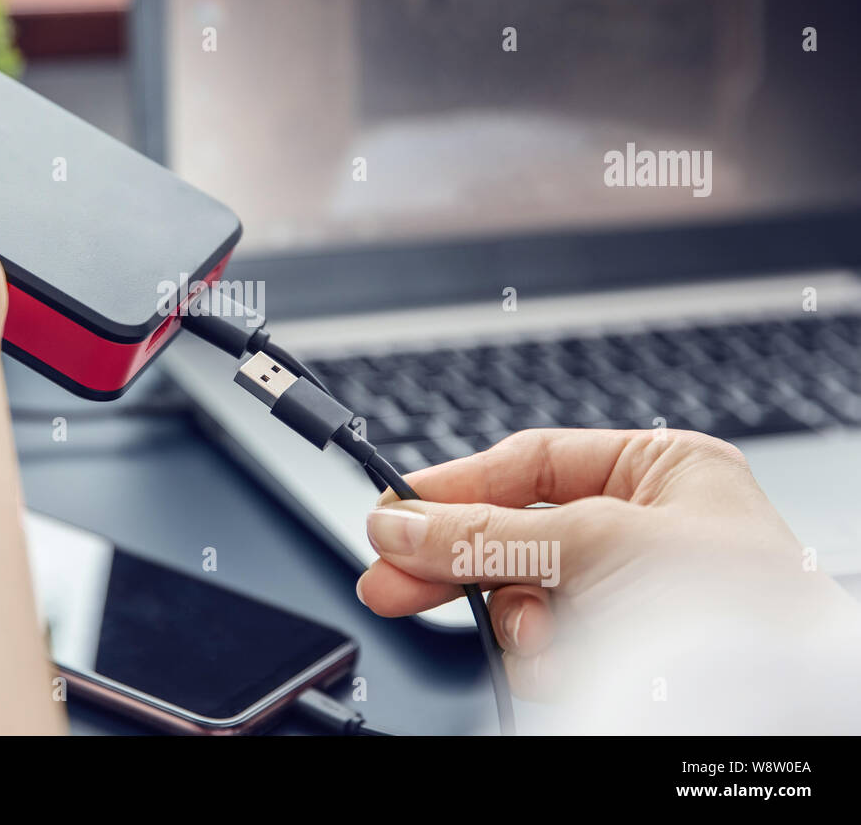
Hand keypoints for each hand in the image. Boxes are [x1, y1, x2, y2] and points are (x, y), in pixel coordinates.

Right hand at [357, 428, 859, 706]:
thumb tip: (400, 523)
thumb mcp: (596, 544)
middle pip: (514, 533)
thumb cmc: (742, 612)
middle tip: (389, 584)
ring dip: (521, 625)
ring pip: (523, 600)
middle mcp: (644, 531)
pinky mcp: (622, 658)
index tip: (393, 512)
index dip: (456, 486)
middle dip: (458, 565)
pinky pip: (546, 651)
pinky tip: (573, 668)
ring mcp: (631, 599)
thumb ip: (486, 534)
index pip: (530, 463)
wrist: (788, 716)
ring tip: (551, 641)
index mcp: (660, 473)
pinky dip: (548, 664)